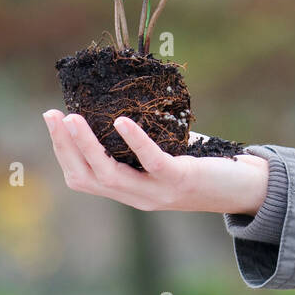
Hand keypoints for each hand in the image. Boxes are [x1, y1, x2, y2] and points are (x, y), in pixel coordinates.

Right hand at [42, 110, 268, 215]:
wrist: (242, 190)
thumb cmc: (202, 164)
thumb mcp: (164, 152)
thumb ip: (141, 137)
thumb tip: (117, 97)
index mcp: (128, 191)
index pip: (82, 178)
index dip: (63, 151)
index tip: (53, 121)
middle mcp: (136, 197)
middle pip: (86, 177)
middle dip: (64, 146)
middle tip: (52, 115)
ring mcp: (155, 193)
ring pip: (108, 174)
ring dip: (85, 145)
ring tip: (71, 119)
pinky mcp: (178, 181)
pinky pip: (150, 162)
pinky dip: (133, 141)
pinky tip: (120, 121)